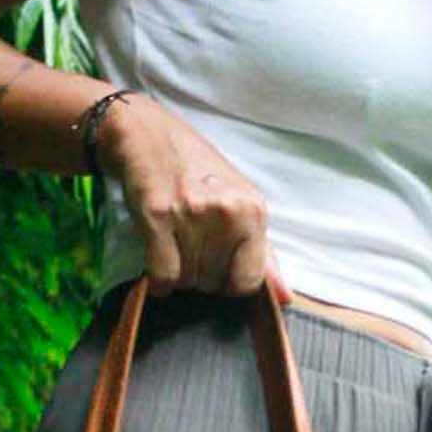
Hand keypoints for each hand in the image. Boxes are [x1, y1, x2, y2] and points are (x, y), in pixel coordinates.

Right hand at [98, 93, 290, 302]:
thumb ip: (264, 254)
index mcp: (253, 210)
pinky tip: (158, 256)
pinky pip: (162, 275)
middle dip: (200, 272)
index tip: (218, 265)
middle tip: (189, 239)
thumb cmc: (196, 170)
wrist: (147, 134)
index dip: (230, 282)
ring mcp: (192, 214)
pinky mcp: (157, 216)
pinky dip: (157, 279)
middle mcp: (227, 213)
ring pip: (186, 281)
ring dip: (177, 272)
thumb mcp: (239, 203)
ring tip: (174, 238)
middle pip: (213, 284)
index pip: (248, 282)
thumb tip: (284, 298)